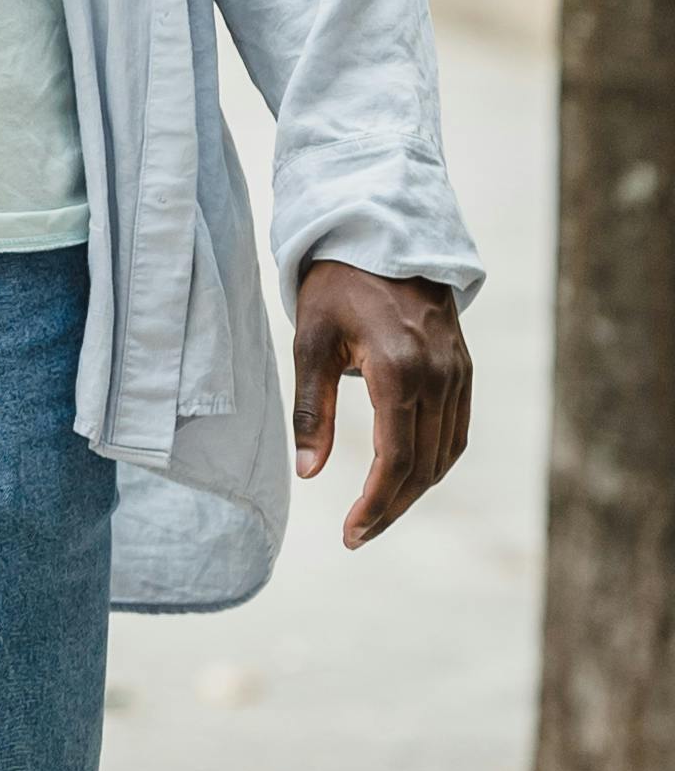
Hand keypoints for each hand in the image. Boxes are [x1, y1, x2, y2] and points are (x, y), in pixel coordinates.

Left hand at [292, 256, 471, 548]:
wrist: (382, 234)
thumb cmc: (336, 285)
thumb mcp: (310, 341)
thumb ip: (312, 410)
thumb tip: (308, 474)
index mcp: (398, 371)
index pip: (394, 461)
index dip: (375, 505)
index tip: (351, 534)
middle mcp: (437, 377)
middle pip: (422, 468)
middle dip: (391, 507)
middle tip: (359, 535)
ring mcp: (457, 374)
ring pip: (444, 455)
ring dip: (414, 491)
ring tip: (378, 513)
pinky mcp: (464, 369)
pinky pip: (457, 432)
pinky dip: (435, 462)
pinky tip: (408, 477)